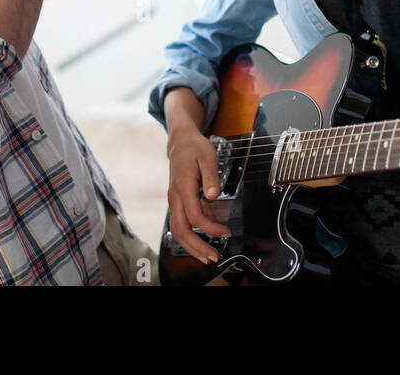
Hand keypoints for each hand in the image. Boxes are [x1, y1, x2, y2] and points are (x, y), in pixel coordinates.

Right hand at [166, 119, 229, 264]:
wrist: (180, 141)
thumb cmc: (195, 148)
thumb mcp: (208, 157)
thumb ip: (211, 177)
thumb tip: (213, 196)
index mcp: (183, 187)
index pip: (195, 216)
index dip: (210, 228)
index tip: (226, 232)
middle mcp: (175, 196)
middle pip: (181, 230)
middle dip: (197, 247)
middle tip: (213, 257)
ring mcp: (173, 200)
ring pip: (176, 230)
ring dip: (191, 247)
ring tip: (206, 257)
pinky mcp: (175, 201)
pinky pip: (178, 224)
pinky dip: (188, 238)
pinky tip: (199, 244)